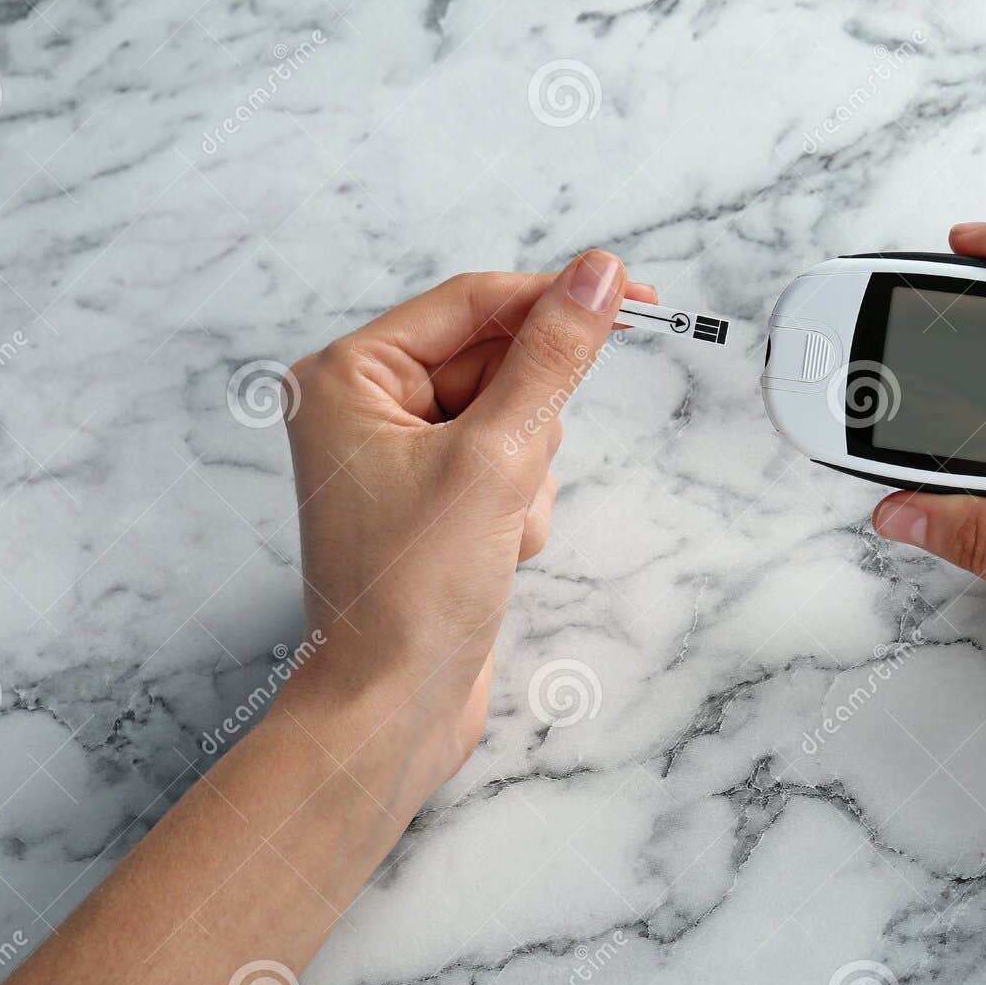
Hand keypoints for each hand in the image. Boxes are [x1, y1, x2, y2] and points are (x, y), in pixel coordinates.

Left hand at [282, 252, 651, 790]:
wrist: (392, 709)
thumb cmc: (410, 595)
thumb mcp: (494, 460)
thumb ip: (551, 359)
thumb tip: (597, 275)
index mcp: (350, 376)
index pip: (473, 303)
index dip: (557, 298)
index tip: (636, 293)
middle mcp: (368, 406)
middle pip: (497, 359)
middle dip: (528, 421)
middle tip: (513, 474)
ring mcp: (403, 456)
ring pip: (515, 416)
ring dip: (527, 472)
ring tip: (494, 528)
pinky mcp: (437, 500)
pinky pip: (510, 466)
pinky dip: (522, 506)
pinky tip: (495, 552)